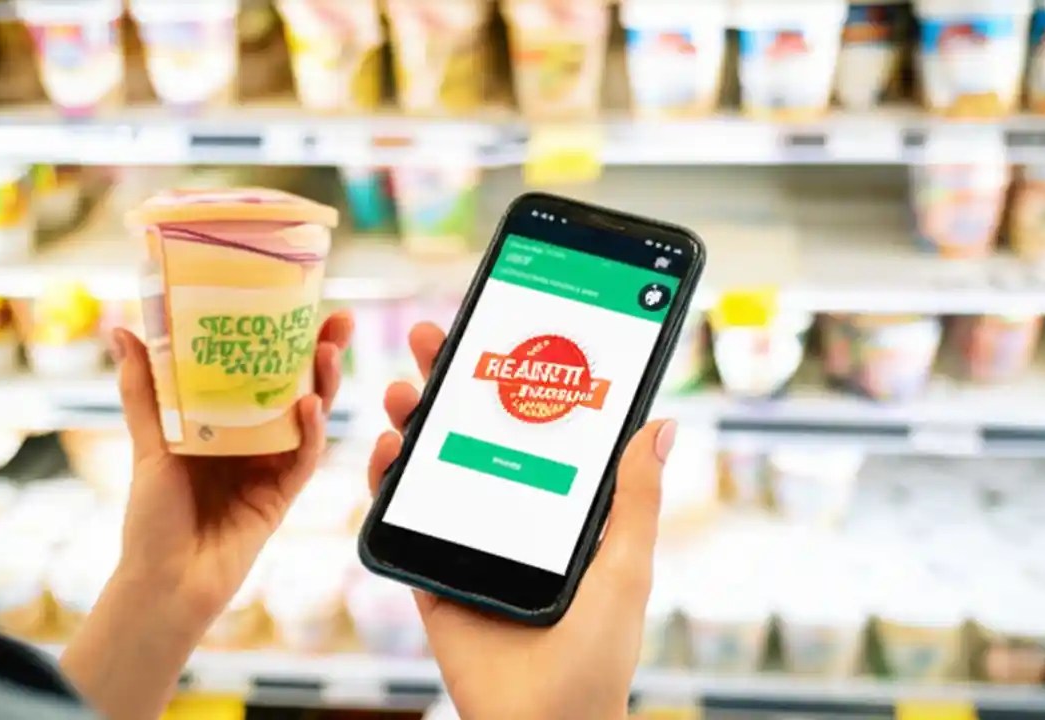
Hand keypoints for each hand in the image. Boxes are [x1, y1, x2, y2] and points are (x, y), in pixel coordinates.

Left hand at [60, 310, 352, 719]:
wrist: (164, 582)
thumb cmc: (151, 518)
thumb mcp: (148, 445)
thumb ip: (145, 390)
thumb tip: (124, 329)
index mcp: (226, 421)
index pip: (263, 368)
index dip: (286, 336)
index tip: (299, 300)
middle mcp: (255, 438)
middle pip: (298, 385)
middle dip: (322, 352)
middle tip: (339, 320)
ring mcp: (273, 465)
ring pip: (311, 415)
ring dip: (323, 383)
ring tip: (327, 352)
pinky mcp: (284, 494)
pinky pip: (305, 456)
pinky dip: (310, 430)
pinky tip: (310, 406)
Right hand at [366, 323, 676, 719]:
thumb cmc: (599, 654)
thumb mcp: (626, 565)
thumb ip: (637, 497)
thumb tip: (660, 423)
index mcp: (553, 507)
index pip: (530, 428)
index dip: (511, 380)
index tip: (497, 332)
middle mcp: (507, 514)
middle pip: (472, 433)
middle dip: (449, 382)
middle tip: (432, 337)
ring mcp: (465, 542)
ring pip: (430, 468)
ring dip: (411, 422)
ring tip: (401, 387)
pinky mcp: (430, 576)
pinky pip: (400, 522)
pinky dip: (385, 482)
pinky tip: (384, 449)